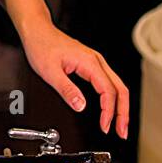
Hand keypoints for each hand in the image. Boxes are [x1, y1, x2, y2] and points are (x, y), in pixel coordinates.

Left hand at [20, 19, 128, 138]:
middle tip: (122, 131)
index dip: (109, 112)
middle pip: (120, 89)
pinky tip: (110, 108)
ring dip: (120, 106)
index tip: (105, 126)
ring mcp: (95, 62)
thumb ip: (67, 90)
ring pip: (117, 85)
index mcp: (90, 63)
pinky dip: (113, 97)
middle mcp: (96, 61)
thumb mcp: (50, 72)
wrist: (37, 31)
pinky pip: (109, 82)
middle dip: (123, 112)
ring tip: (120, 124)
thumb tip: (80, 106)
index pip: (108, 91)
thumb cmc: (42, 46)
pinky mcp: (91, 64)